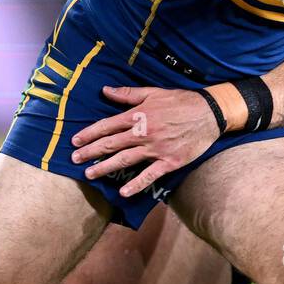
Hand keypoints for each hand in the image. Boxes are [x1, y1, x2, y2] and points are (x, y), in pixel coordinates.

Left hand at [69, 86, 220, 196]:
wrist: (209, 113)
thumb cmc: (180, 101)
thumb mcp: (153, 92)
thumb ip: (127, 94)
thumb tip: (105, 90)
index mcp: (139, 115)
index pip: (108, 125)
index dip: (89, 134)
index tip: (75, 141)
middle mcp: (144, 133)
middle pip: (112, 144)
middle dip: (91, 152)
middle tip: (74, 159)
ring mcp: (156, 149)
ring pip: (125, 160)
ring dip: (105, 168)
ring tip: (89, 174)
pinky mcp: (169, 162)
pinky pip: (150, 175)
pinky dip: (136, 184)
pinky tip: (123, 193)